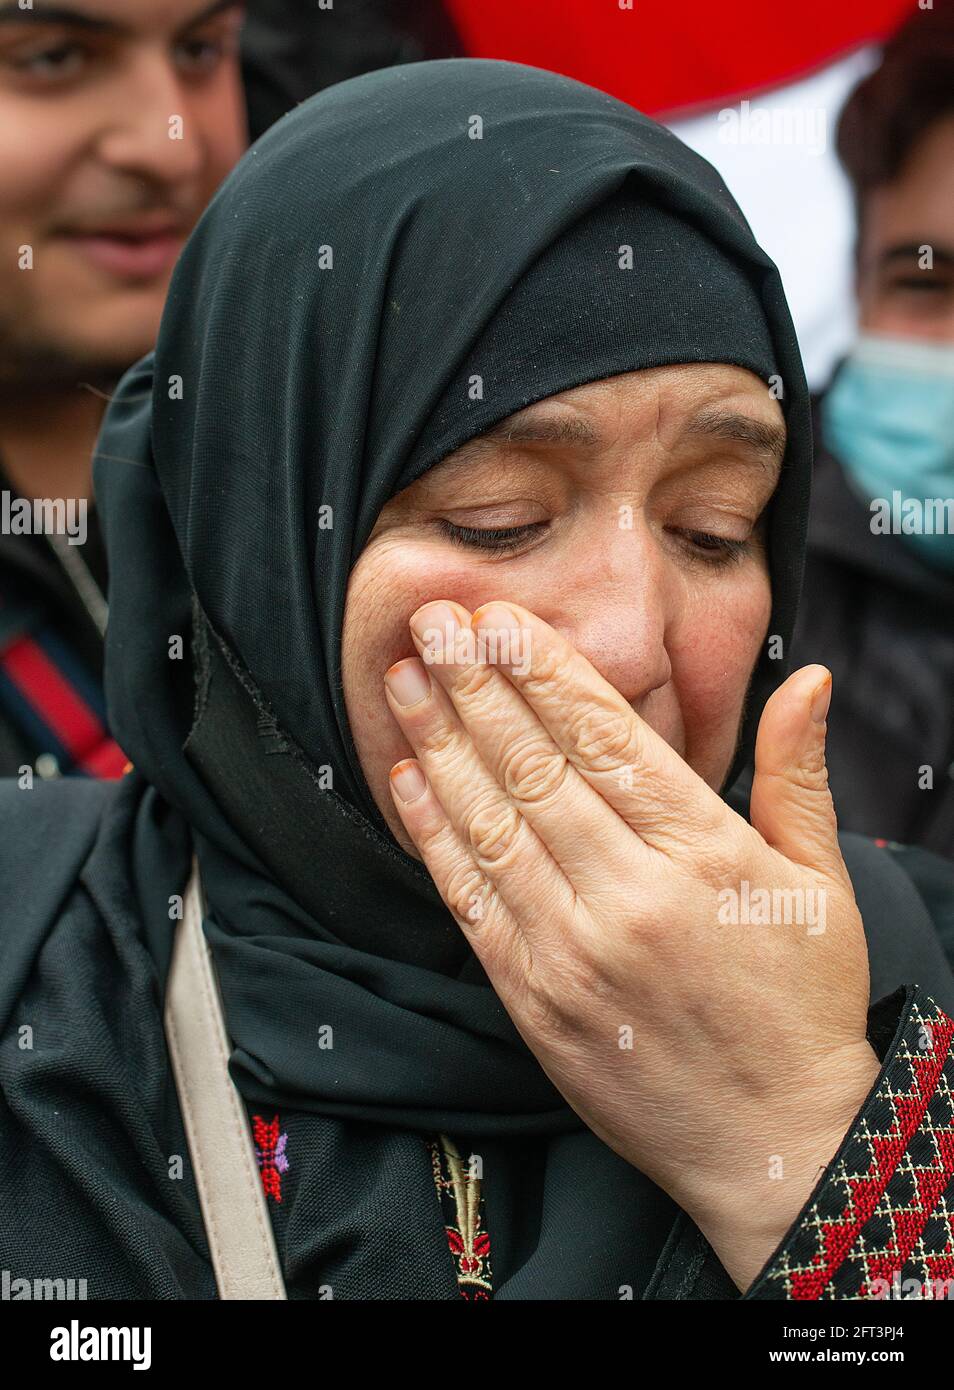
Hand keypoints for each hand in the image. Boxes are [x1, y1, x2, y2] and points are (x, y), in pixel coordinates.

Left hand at [383, 599, 880, 1290]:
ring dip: (439, 744)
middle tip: (428, 622)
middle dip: (474, 684)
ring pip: (490, 825)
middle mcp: (630, 896)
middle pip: (534, 767)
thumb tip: (807, 679)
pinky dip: (435, 838)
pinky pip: (471, 902)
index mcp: (702, 854)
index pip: (606, 737)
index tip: (495, 618)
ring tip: (401, 680)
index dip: (543, 669)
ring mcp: (573, 952)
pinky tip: (409, 782)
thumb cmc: (801, 1004)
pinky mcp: (534, 1000)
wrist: (777, 1142)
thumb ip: (798, 775)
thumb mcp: (822, 882)